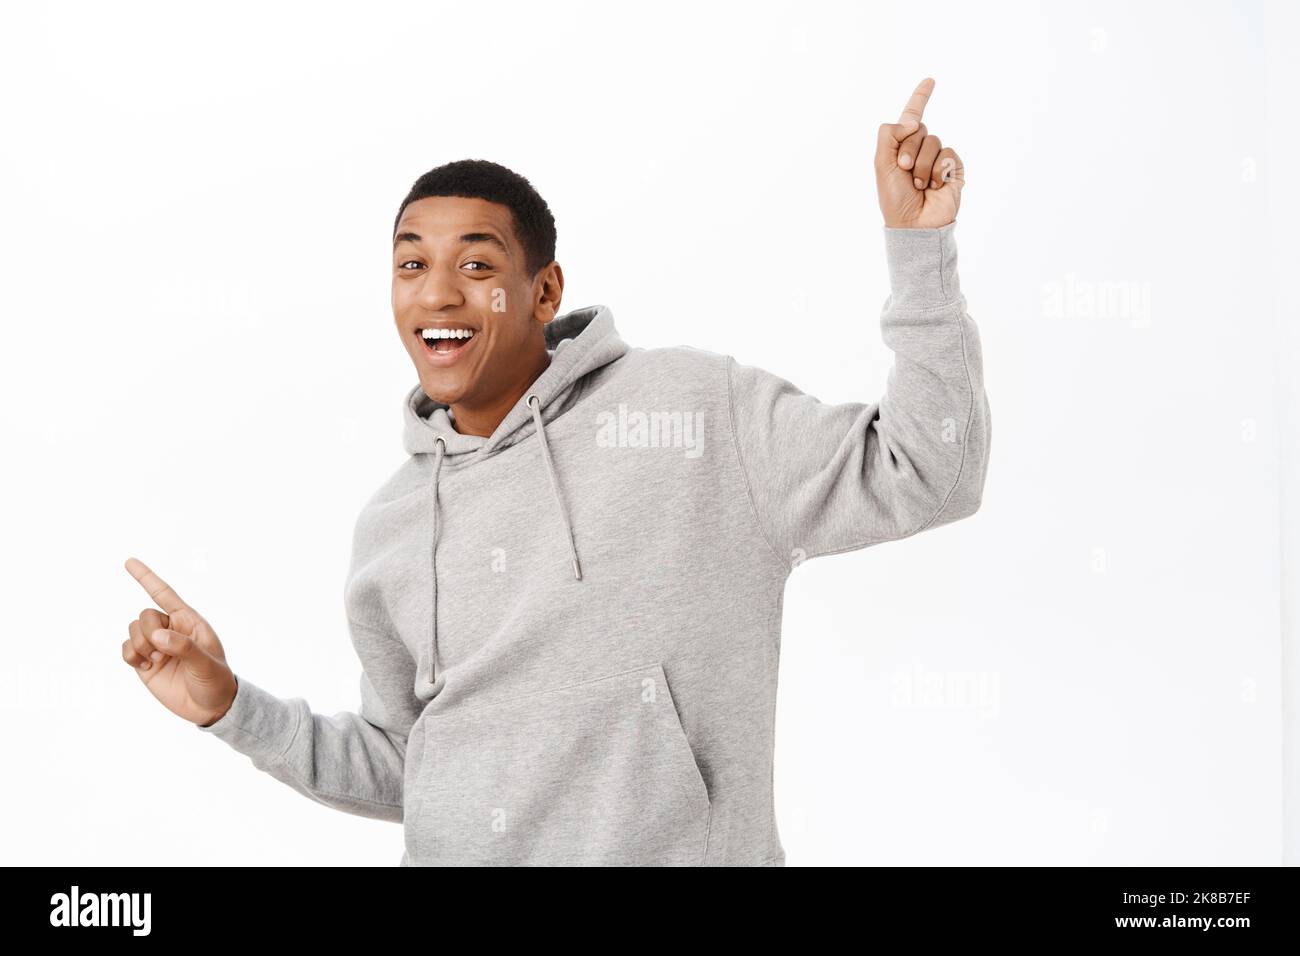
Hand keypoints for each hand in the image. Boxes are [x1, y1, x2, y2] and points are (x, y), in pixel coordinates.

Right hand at [122, 557, 236, 726]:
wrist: (209, 707)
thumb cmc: (215, 680)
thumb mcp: (206, 663)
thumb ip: (184, 648)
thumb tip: (157, 635)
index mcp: (189, 621)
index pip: (165, 594)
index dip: (147, 578)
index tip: (129, 562)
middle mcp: (170, 629)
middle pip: (144, 615)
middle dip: (148, 631)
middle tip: (160, 652)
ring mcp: (156, 645)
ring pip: (132, 630)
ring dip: (139, 645)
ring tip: (156, 661)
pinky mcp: (144, 662)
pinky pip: (125, 648)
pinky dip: (129, 656)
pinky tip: (144, 666)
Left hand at [875, 77, 964, 228]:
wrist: (914, 224)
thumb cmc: (894, 198)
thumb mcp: (881, 163)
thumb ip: (889, 134)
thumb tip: (915, 120)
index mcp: (902, 146)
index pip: (913, 115)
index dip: (921, 97)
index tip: (930, 80)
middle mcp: (921, 149)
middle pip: (919, 128)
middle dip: (908, 149)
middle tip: (903, 170)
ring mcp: (938, 158)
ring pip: (933, 141)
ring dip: (921, 165)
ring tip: (918, 185)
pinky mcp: (954, 168)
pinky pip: (948, 154)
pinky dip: (937, 170)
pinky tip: (934, 186)